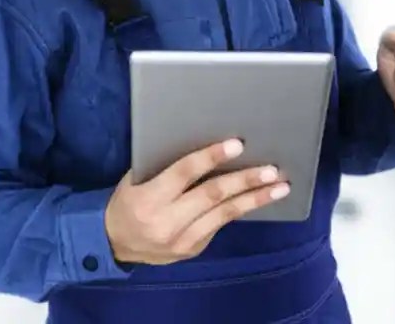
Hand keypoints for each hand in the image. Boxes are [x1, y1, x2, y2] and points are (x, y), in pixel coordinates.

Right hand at [103, 139, 289, 265]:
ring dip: (255, 199)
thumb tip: (202, 146)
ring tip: (280, 187)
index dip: (211, 157)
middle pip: (212, 196)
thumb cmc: (126, 202)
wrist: (114, 243)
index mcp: (149, 198)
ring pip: (225, 215)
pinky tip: (258, 199)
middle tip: (271, 169)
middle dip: (245, 181)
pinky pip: (219, 225)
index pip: (184, 173)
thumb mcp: (134, 180)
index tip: (236, 145)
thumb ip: (163, 166)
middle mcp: (167, 222)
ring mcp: (183, 240)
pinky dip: (239, 209)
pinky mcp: (193, 249)